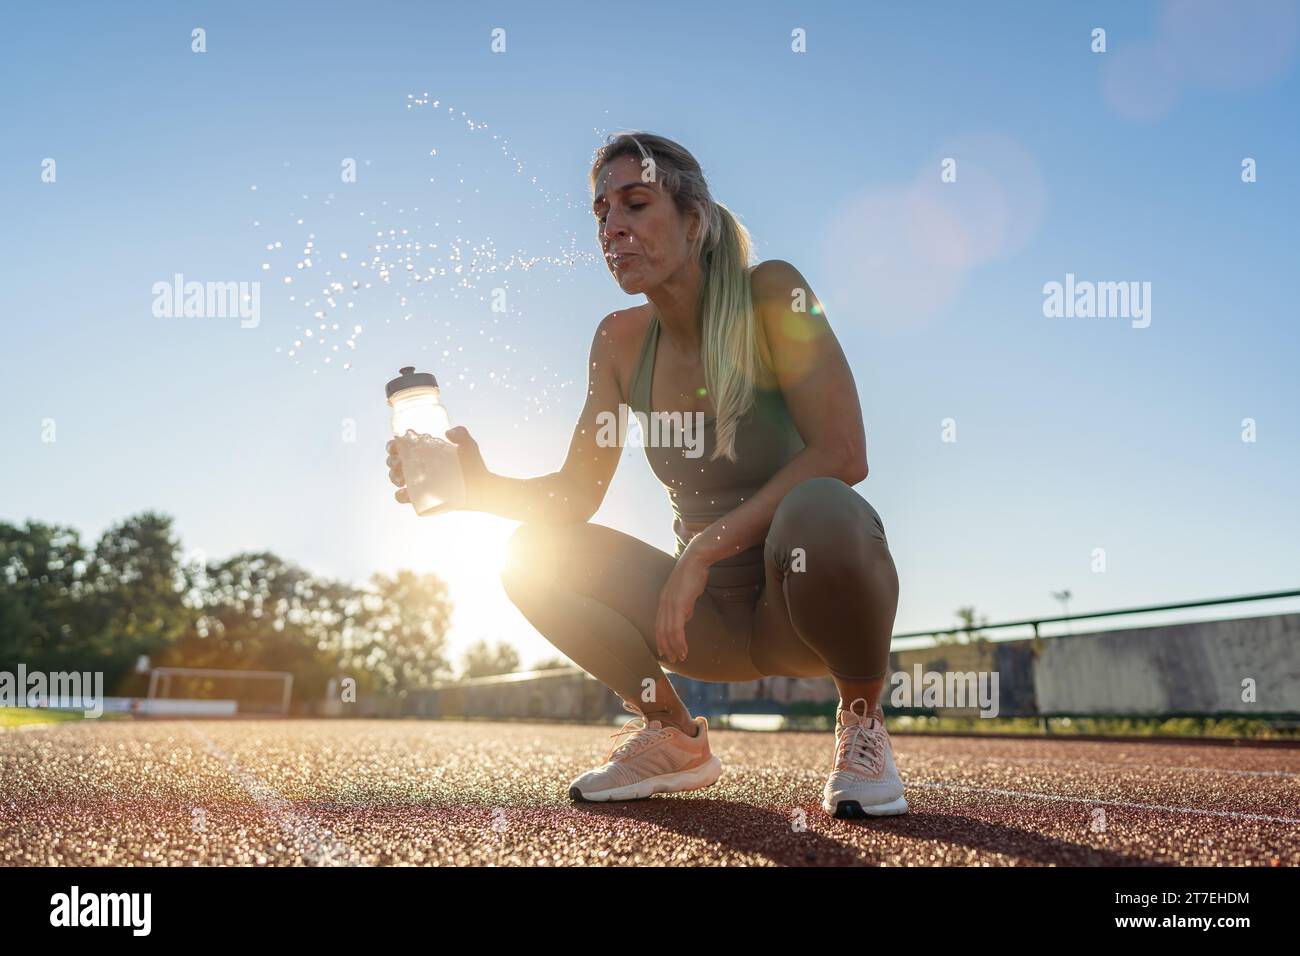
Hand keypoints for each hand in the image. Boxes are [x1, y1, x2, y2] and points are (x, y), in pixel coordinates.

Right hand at [385, 426, 489, 515]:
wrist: (481, 489)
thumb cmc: (473, 466)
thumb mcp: (469, 447)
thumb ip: (462, 434)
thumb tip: (448, 433)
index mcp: (423, 453)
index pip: (401, 447)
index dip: (392, 446)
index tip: (395, 447)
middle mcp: (417, 467)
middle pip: (395, 462)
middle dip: (391, 461)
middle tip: (399, 462)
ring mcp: (418, 483)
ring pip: (396, 478)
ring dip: (393, 476)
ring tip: (401, 478)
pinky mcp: (421, 498)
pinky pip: (404, 498)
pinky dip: (400, 496)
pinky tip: (404, 492)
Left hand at [654, 541, 710, 663]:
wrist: (696, 560)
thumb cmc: (694, 575)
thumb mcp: (687, 593)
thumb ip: (684, 606)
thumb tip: (685, 617)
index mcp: (664, 601)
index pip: (659, 624)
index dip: (660, 639)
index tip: (664, 650)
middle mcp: (663, 604)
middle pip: (661, 631)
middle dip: (665, 647)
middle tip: (671, 659)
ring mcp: (670, 605)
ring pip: (668, 633)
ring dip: (674, 647)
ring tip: (680, 657)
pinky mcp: (678, 605)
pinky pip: (677, 629)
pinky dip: (679, 641)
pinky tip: (684, 649)